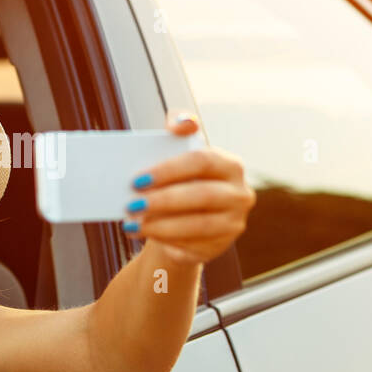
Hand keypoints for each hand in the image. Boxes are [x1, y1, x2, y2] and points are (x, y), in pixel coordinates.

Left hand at [123, 109, 255, 264]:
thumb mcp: (179, 154)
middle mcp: (239, 193)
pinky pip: (193, 247)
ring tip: (133, 225)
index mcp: (230, 165)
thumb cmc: (179, 180)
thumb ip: (180, 128)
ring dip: (161, 226)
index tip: (139, 179)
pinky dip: (166, 242)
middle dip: (164, 200)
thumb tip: (178, 124)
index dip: (169, 170)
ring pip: (198, 225)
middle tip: (132, 205)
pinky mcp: (220, 247)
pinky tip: (146, 236)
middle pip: (202, 195)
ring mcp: (233, 223)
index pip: (202, 161)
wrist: (184, 218)